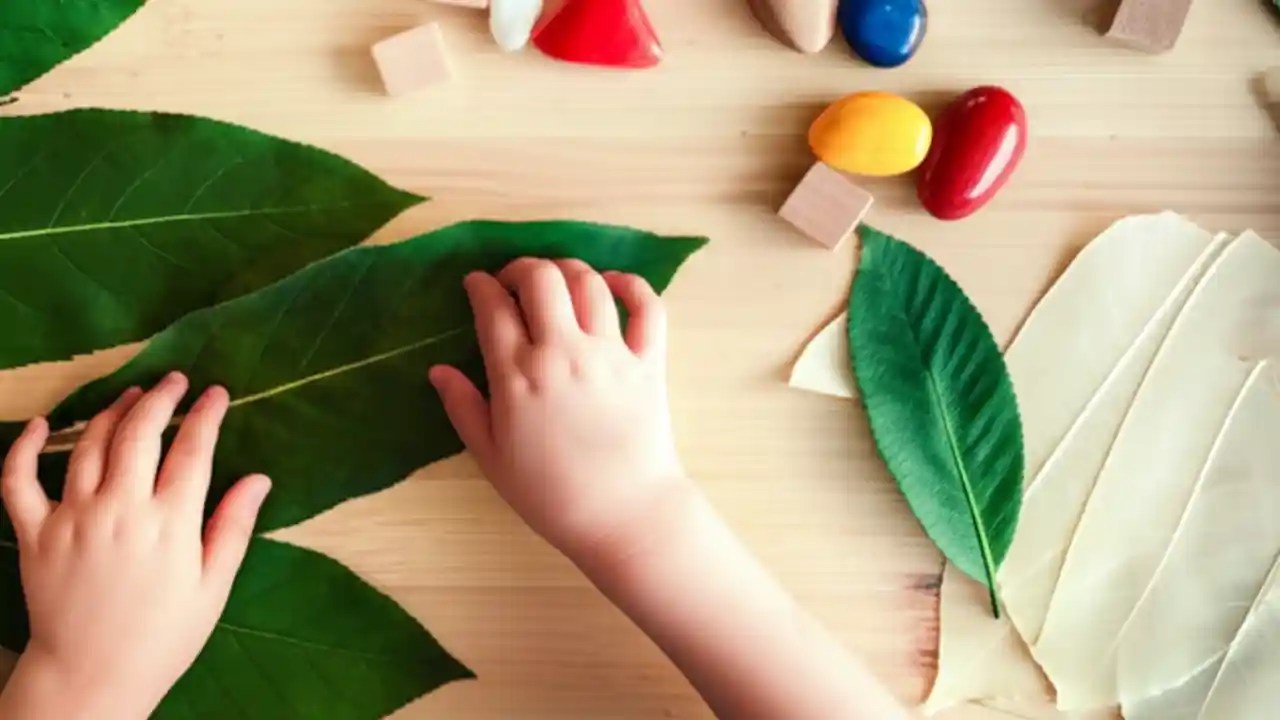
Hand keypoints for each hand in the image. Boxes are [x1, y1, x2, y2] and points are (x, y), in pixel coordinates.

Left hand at [0, 373, 270, 719]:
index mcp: (169, 524)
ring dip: (112, 411)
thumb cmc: (163, 636)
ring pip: (88, 445)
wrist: (91, 677)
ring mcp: (72, 519)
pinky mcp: (35, 534)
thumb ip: (233, 527)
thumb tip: (258, 478)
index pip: (192, 450)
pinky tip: (42, 426)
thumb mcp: (213, 587)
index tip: (217, 393)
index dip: (206, 415)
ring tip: (131, 396)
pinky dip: (26, 448)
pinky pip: (19, 480)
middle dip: (162, 399)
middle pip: (140, 435)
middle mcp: (119, 510)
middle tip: (176, 381)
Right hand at [430, 259, 688, 563]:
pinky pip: (647, 307)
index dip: (480, 286)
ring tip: (556, 282)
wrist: (623, 516)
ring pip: (588, 283)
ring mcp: (611, 353)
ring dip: (566, 270)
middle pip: (540, 278)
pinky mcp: (649, 362)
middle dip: (520, 268)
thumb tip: (438, 369)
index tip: (476, 285)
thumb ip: (464, 408)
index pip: (493, 307)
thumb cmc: (551, 495)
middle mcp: (563, 352)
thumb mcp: (492, 458)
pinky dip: (631, 285)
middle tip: (513, 282)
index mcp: (518, 376)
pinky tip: (613, 284)